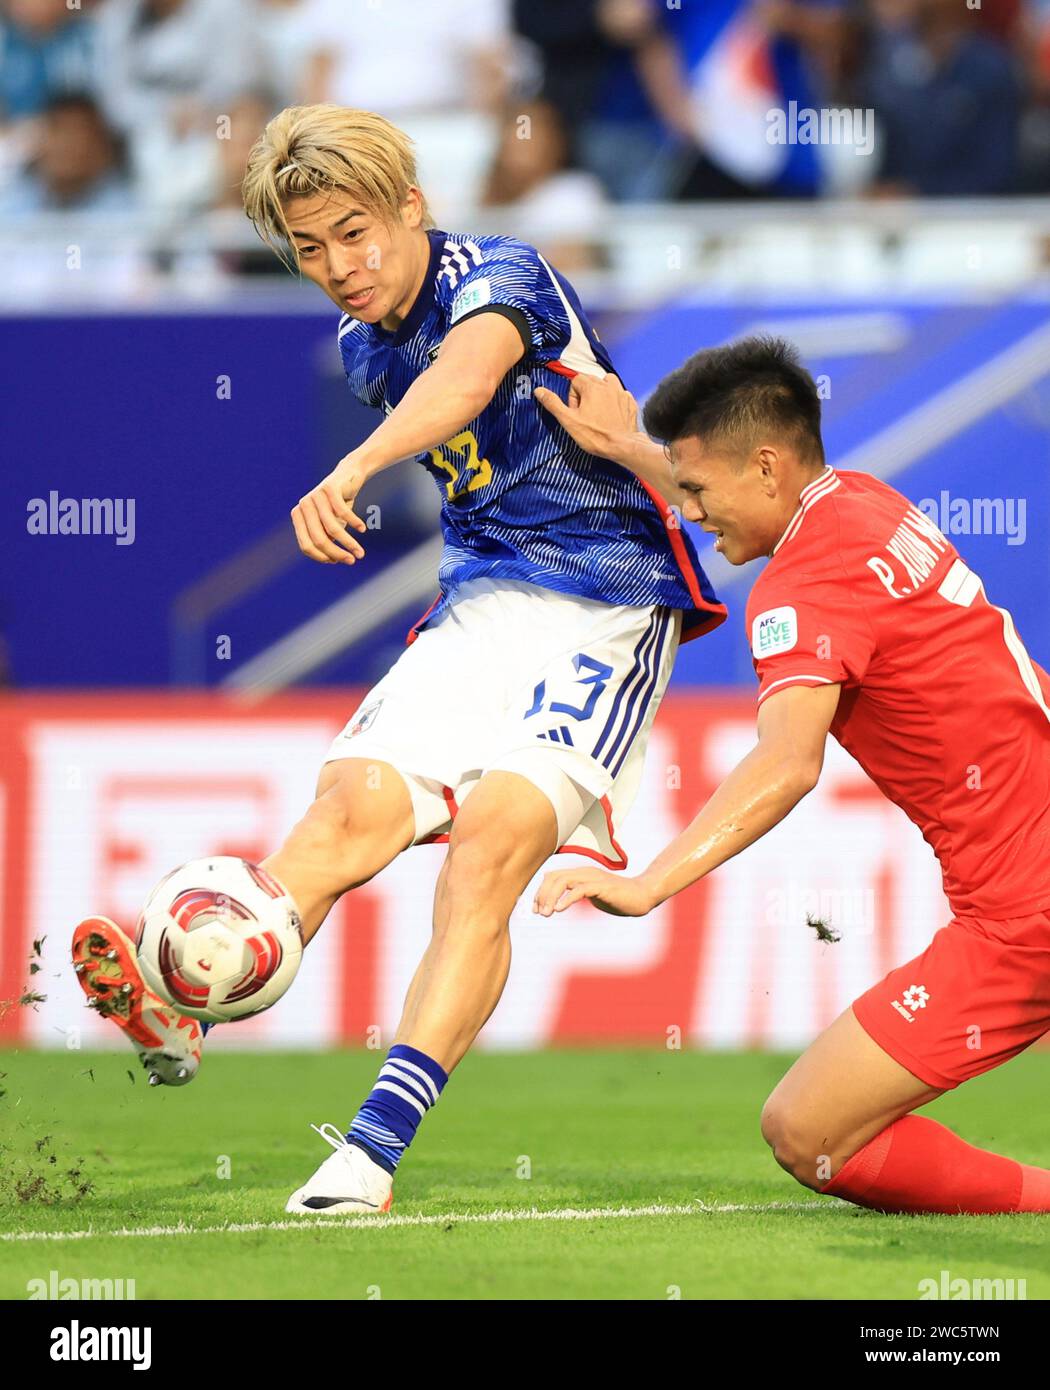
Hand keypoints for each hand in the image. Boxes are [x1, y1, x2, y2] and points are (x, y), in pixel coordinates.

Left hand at [291, 452, 370, 564]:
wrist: (349, 475)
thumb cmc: (338, 504)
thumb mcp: (330, 524)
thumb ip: (327, 539)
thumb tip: (331, 560)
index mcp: (298, 516)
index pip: (306, 545)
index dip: (321, 557)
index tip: (337, 562)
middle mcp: (303, 506)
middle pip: (319, 539)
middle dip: (337, 553)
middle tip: (352, 561)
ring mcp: (315, 496)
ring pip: (333, 528)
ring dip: (349, 543)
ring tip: (360, 552)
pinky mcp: (329, 488)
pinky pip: (343, 512)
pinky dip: (354, 522)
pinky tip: (363, 529)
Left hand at [533, 867, 657, 917]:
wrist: (642, 895)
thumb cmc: (617, 897)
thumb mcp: (593, 895)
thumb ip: (578, 895)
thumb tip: (560, 903)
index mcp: (580, 873)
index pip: (553, 877)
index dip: (540, 891)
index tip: (535, 909)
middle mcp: (584, 872)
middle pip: (554, 877)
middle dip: (542, 894)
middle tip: (539, 913)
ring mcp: (593, 878)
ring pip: (564, 881)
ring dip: (551, 897)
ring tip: (547, 913)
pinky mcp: (602, 887)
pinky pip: (580, 890)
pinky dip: (567, 899)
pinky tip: (560, 910)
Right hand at [534, 373, 638, 464]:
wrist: (622, 446)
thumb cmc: (596, 435)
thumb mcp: (569, 421)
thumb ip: (553, 404)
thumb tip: (539, 390)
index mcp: (592, 387)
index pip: (576, 380)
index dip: (572, 396)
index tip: (576, 411)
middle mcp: (608, 386)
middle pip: (591, 379)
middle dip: (585, 393)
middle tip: (585, 413)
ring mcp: (621, 393)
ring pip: (608, 382)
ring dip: (602, 391)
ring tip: (599, 408)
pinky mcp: (630, 402)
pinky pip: (621, 393)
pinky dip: (615, 399)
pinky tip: (612, 413)